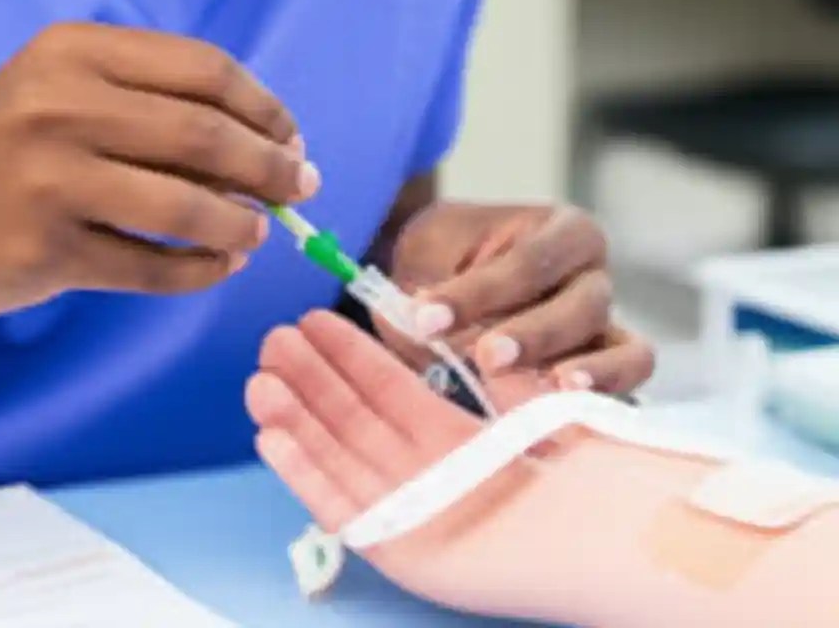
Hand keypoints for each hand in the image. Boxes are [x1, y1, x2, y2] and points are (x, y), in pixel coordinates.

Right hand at [0, 23, 316, 314]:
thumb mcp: (58, 95)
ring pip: (186, 208)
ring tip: (257, 236)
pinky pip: (152, 268)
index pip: (205, 71)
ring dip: (242, 226)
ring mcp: (49, 181)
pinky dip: (200, 272)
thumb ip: (147, 106)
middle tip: (300, 193)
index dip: (266, 109)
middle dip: (273, 169)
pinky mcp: (44, 251)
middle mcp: (62, 106)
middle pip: (206, 137)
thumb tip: (264, 152)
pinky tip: (214, 268)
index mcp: (76, 53)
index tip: (292, 140)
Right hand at [247, 311, 687, 620]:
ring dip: (297, 419)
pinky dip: (305, 473)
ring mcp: (411, 515)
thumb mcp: (542, 408)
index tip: (314, 321)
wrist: (615, 542)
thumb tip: (468, 333)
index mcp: (456, 444)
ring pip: (340, 457)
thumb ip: (500, 373)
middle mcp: (427, 477)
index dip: (349, 357)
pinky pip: (343, 507)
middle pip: (354, 421)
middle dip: (311, 381)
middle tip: (271, 340)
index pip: (389, 391)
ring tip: (258, 380)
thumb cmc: (593, 480)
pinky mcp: (401, 553)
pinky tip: (270, 436)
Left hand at [380, 201, 652, 395]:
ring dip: (581, 372)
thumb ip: (438, 290)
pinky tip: (571, 411)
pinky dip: (606, 394)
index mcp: (565, 231)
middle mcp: (594, 276)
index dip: (480, 293)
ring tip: (548, 390)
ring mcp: (606, 325)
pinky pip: (629, 380)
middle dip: (531, 336)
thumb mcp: (434, 255)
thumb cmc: (444, 259)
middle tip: (486, 357)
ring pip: (620, 349)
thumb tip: (431, 329)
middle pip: (582, 308)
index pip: (530, 263)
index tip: (428, 318)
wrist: (445, 278)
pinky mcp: (606, 366)